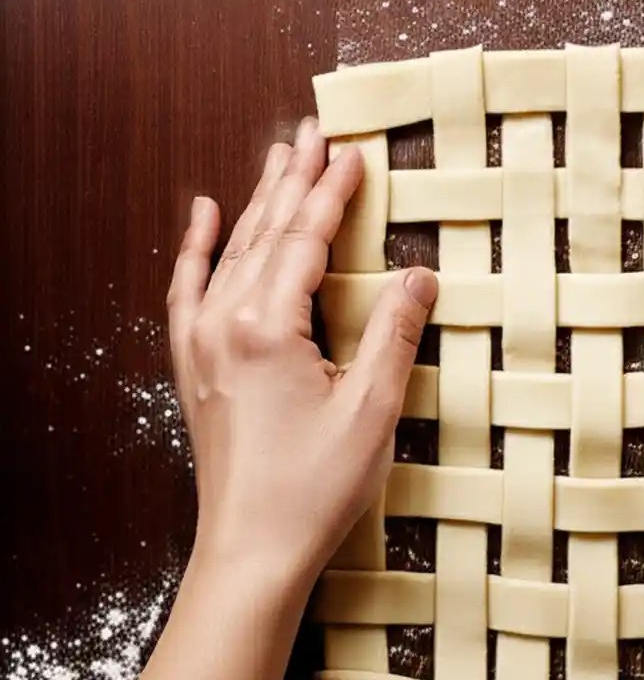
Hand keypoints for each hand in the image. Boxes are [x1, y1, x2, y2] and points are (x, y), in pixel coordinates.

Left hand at [166, 117, 437, 578]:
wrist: (253, 549)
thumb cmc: (314, 487)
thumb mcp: (372, 409)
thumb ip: (395, 333)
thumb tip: (419, 275)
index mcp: (269, 328)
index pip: (306, 240)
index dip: (334, 193)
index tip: (355, 152)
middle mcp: (225, 323)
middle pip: (265, 232)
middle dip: (295, 179)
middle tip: (315, 130)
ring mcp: (201, 343)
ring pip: (231, 251)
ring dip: (259, 201)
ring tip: (280, 156)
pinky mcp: (194, 364)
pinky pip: (188, 288)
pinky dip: (195, 247)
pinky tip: (200, 214)